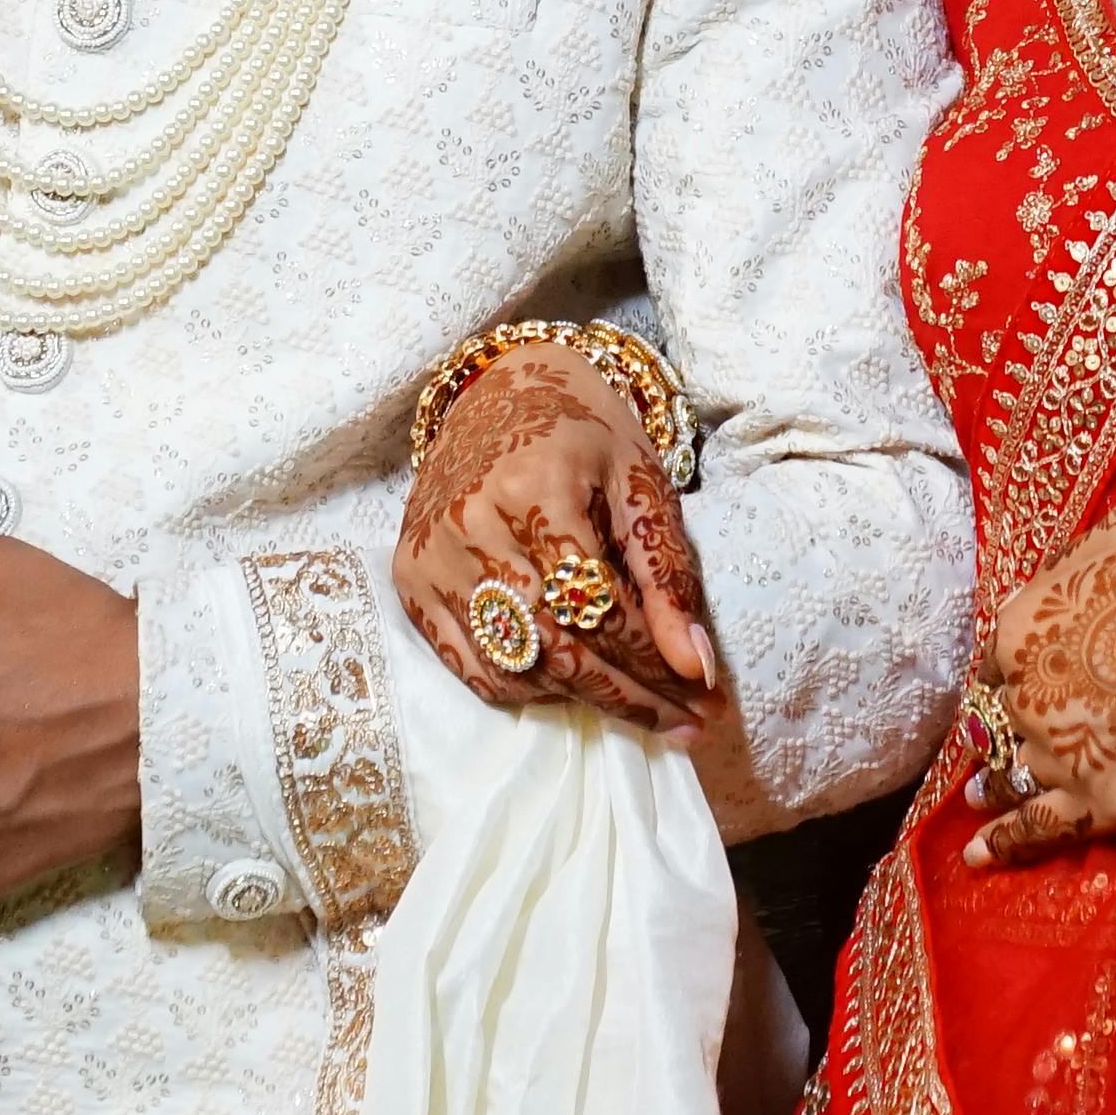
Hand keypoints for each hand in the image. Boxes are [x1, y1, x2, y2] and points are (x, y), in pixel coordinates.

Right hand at [390, 342, 716, 735]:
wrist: (500, 389)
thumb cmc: (583, 432)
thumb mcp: (639, 483)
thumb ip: (666, 574)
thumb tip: (698, 667)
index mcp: (534, 491)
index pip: (600, 609)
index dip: (655, 664)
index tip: (704, 698)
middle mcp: (472, 529)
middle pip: (559, 649)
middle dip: (630, 697)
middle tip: (686, 725)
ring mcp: (432, 559)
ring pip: (515, 668)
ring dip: (584, 703)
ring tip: (642, 709)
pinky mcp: (411, 579)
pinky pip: (471, 666)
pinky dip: (526, 689)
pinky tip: (572, 689)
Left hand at [964, 512, 1115, 865]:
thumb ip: (1065, 569)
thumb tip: (1041, 591)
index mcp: (1020, 632)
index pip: (997, 660)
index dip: (1013, 670)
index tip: (1021, 679)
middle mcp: (1025, 698)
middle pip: (1005, 718)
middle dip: (1008, 724)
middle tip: (1002, 738)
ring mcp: (1060, 756)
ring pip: (1012, 776)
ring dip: (993, 785)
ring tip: (980, 796)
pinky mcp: (1102, 803)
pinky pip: (1040, 830)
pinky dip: (1007, 845)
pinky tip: (982, 857)